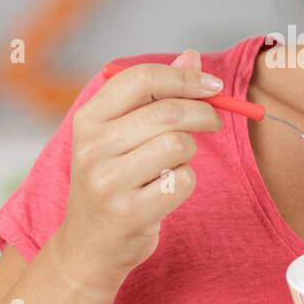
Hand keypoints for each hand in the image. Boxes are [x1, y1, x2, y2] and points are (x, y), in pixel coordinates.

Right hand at [51, 49, 223, 293]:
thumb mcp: (122, 134)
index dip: (184, 77)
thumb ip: (156, 94)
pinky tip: (165, 191)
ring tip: (174, 164)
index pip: (141, 79)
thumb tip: (192, 56)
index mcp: (88, 119)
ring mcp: (107, 181)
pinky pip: (182, 181)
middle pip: (168, 112)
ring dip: (189, 154)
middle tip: (214, 120)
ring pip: (177, 146)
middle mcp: (92, 147)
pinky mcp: (128, 212)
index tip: (214, 86)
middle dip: (204, 113)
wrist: (89, 246)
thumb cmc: (114, 181)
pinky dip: (185, 183)